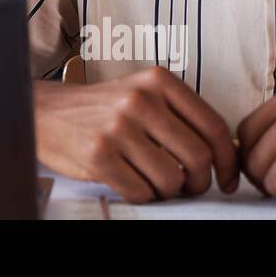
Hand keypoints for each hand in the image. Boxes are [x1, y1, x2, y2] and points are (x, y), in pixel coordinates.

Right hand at [34, 66, 239, 203]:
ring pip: (171, 180)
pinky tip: (130, 181)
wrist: (47, 112)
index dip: (228, 161)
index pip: (213, 127)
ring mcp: (117, 128)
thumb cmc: (102, 108)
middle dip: (199, 182)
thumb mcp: (143, 92)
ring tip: (154, 182)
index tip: (228, 178)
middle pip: (197, 158)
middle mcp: (139, 100)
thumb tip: (225, 154)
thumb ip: (181, 114)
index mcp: (157, 81)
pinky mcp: (98, 156)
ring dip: (168, 191)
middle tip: (189, 186)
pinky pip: (141, 192)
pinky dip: (142, 195)